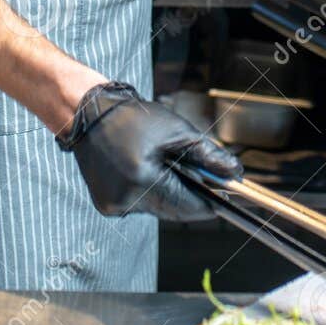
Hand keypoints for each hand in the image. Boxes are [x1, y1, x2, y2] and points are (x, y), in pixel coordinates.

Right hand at [56, 81, 241, 222]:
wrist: (90, 114)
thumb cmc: (134, 118)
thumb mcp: (177, 131)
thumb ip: (208, 156)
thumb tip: (235, 175)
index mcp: (142, 179)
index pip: (187, 206)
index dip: (210, 204)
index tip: (226, 200)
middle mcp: (125, 198)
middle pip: (173, 210)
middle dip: (189, 196)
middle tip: (201, 178)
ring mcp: (113, 205)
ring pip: (157, 209)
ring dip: (168, 194)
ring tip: (167, 167)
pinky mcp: (106, 205)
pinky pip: (139, 205)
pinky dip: (149, 193)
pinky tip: (145, 171)